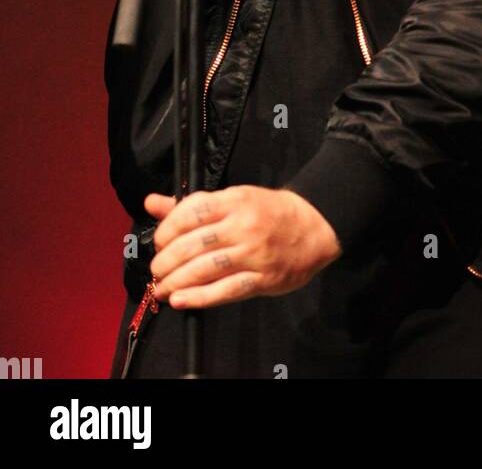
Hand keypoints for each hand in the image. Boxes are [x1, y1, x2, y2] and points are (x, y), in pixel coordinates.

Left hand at [145, 184, 341, 309]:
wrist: (314, 226)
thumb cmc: (268, 212)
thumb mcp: (233, 199)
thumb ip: (192, 205)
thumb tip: (151, 203)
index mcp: (235, 200)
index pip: (193, 212)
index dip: (169, 229)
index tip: (160, 241)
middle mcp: (244, 225)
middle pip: (195, 244)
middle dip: (168, 260)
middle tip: (157, 269)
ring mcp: (254, 253)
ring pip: (207, 268)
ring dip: (177, 281)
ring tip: (162, 288)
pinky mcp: (263, 279)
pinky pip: (227, 290)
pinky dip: (201, 297)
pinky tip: (182, 299)